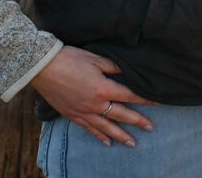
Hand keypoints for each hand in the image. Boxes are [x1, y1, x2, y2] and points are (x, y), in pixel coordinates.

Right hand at [31, 46, 154, 146]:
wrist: (42, 67)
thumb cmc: (70, 58)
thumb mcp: (96, 58)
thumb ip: (114, 67)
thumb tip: (130, 71)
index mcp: (103, 88)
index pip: (130, 96)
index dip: (145, 99)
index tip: (159, 102)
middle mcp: (94, 104)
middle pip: (121, 115)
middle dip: (137, 121)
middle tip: (150, 128)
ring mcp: (83, 112)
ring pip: (105, 127)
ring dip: (120, 135)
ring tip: (133, 143)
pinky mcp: (72, 115)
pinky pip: (88, 129)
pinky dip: (99, 136)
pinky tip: (107, 143)